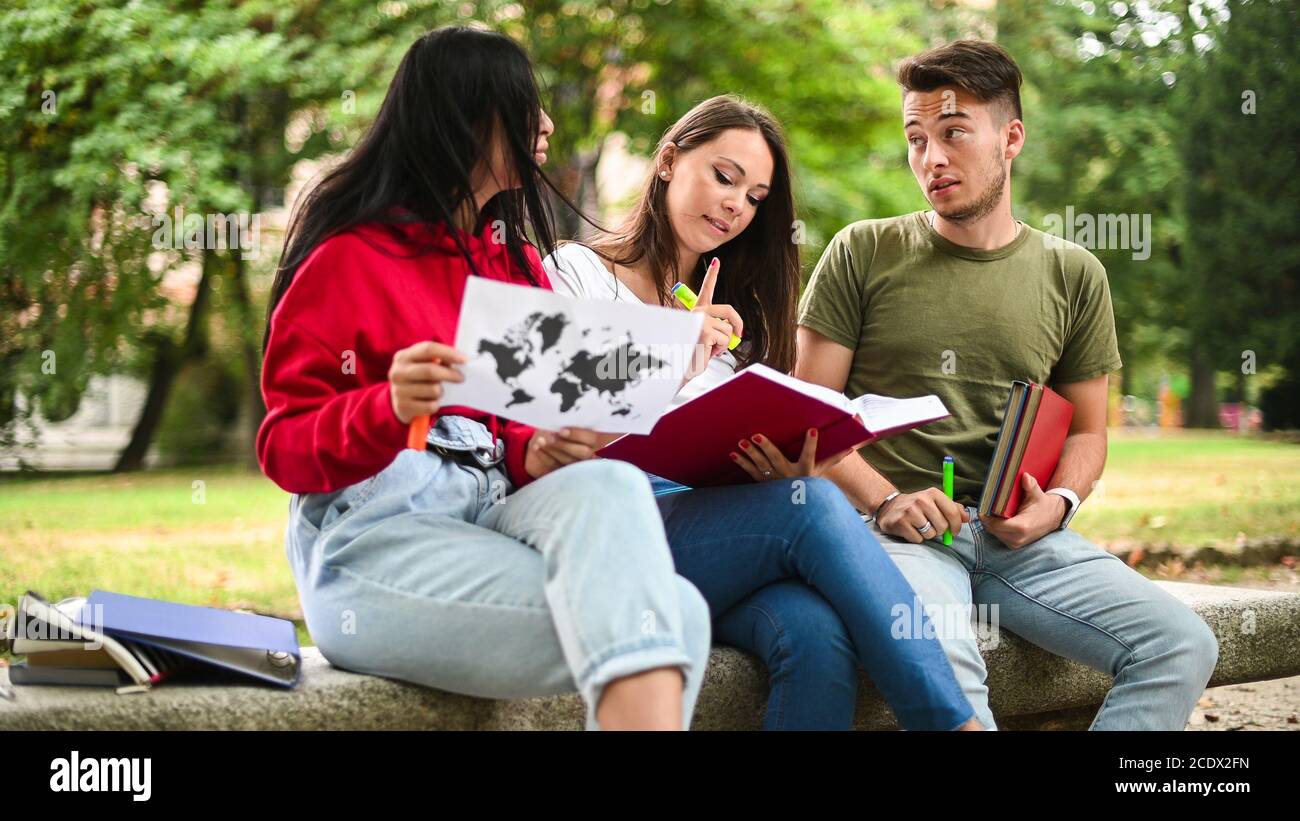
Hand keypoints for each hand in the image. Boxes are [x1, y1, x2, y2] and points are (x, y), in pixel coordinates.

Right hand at [388, 340, 465, 423]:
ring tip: (437, 391)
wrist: (397, 402)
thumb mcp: (421, 364)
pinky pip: (431, 406)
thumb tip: (460, 360)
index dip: (448, 353)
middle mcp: (397, 372)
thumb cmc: (417, 379)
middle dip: (451, 374)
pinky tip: (430, 402)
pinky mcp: (403, 407)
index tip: (465, 359)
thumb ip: (437, 359)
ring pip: (434, 390)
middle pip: (431, 370)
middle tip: (461, 378)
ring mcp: (398, 390)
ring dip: (441, 391)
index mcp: (403, 356)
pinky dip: (435, 405)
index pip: (428, 349)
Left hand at [524, 427, 603, 478]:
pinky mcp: (567, 473)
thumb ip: (577, 419)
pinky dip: (544, 457)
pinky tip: (536, 448)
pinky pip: (555, 467)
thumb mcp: (579, 421)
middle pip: (581, 453)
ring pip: (568, 462)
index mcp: (601, 440)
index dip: (577, 435)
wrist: (563, 437)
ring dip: (552, 450)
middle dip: (563, 445)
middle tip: (548, 437)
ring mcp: (581, 467)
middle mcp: (593, 455)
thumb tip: (566, 411)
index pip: (592, 439)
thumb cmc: (571, 424)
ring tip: (539, 441)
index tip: (562, 430)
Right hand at [685, 257, 743, 380]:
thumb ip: (717, 330)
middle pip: (729, 310)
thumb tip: (736, 332)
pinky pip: (726, 340)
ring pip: (729, 330)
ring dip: (723, 345)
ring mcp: (701, 319)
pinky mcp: (705, 329)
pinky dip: (720, 350)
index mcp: (695, 311)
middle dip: (737, 324)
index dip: (712, 274)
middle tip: (739, 334)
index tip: (716, 261)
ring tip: (708, 350)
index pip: (706, 290)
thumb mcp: (706, 339)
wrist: (677, 369)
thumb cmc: (689, 356)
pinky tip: (706, 353)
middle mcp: (697, 312)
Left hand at [731, 428, 854, 481]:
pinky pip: (751, 473)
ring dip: (750, 454)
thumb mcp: (821, 473)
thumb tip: (851, 447)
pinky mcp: (763, 484)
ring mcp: (774, 482)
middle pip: (777, 460)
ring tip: (741, 442)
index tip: (812, 430)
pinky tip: (733, 453)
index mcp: (805, 473)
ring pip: (761, 466)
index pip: (810, 456)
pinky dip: (742, 463)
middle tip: (756, 435)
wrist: (796, 510)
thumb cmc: (809, 486)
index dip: (811, 444)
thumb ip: (833, 459)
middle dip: (766, 447)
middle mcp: (788, 477)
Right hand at [876, 486, 969, 544]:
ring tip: (919, 527)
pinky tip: (910, 530)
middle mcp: (921, 500)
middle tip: (931, 526)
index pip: (953, 512)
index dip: (956, 526)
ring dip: (927, 534)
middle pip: (942, 526)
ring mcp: (910, 511)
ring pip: (930, 534)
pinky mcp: (900, 522)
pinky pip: (918, 539)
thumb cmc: (917, 507)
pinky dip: (916, 538)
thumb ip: (952, 508)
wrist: (890, 507)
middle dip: (939, 530)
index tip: (954, 532)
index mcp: (933, 493)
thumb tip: (967, 517)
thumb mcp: (935, 502)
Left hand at [980, 473, 1067, 548]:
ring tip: (988, 512)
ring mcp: (1016, 543)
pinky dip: (996, 528)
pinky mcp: (1015, 545)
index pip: (996, 525)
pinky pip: (999, 536)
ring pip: (994, 533)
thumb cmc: (1043, 505)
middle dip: (986, 519)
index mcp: (1022, 526)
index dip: (986, 517)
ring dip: (990, 524)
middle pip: (992, 529)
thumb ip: (1030, 485)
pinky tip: (997, 518)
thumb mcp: (1037, 494)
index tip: (981, 509)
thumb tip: (1025, 476)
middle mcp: (1018, 538)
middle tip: (983, 508)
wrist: (1053, 518)